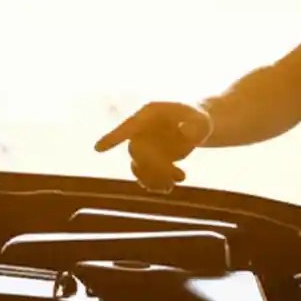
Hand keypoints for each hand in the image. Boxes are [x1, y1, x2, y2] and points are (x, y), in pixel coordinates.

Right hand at [94, 102, 212, 192]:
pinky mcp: (149, 158)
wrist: (198, 126)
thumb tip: (189, 138)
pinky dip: (154, 183)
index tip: (98, 148)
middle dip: (154, 167)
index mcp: (150, 114)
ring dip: (153, 179)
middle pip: (137, 152)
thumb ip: (196, 126)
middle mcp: (142, 130)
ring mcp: (144, 144)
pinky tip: (170, 186)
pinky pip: (143, 174)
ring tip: (174, 183)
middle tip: (178, 176)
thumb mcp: (202, 120)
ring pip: (138, 166)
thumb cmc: (199, 118)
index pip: (129, 126)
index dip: (113, 137)